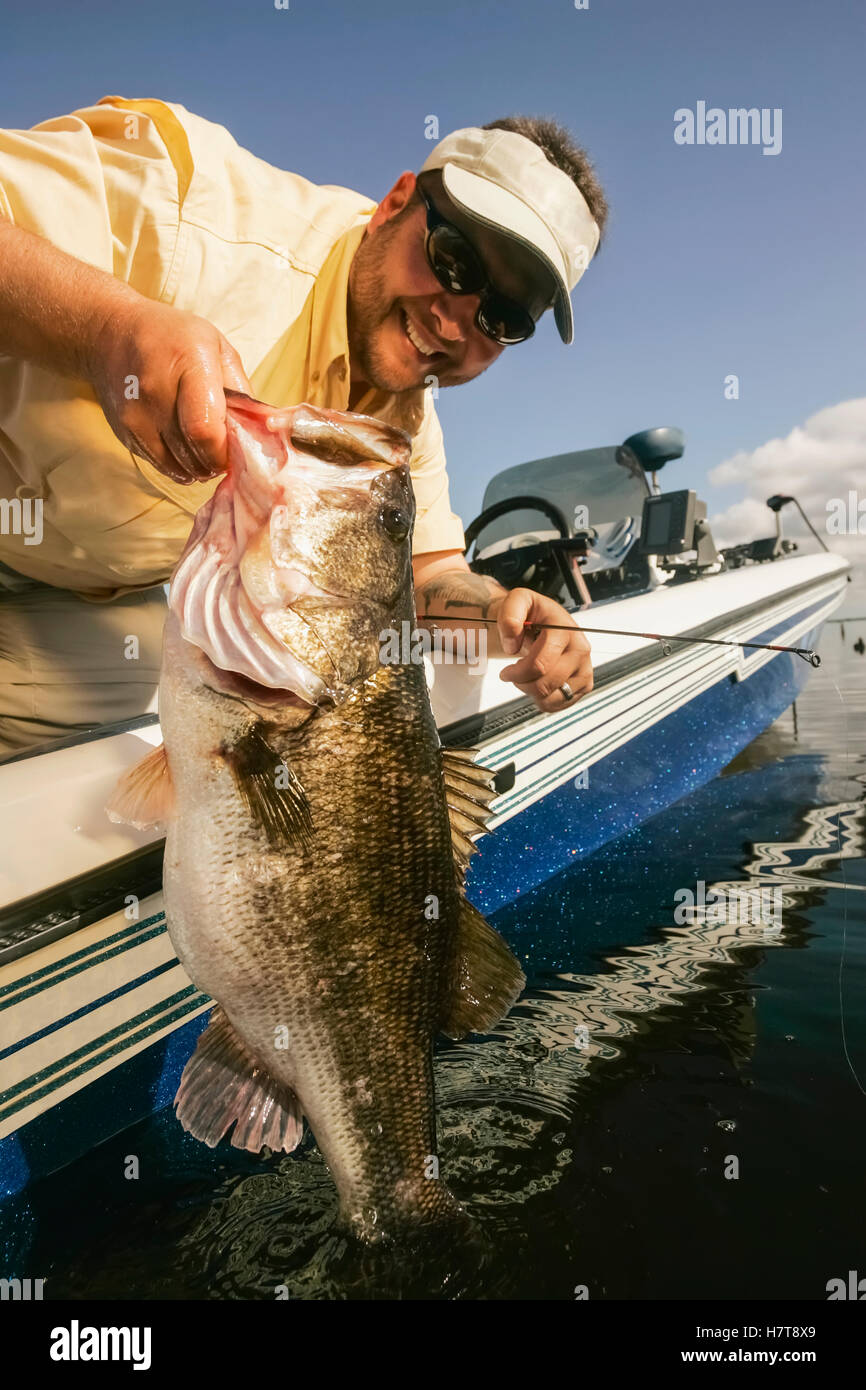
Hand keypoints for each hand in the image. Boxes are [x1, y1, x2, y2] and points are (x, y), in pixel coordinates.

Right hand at [86, 297, 251, 482]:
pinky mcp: (124, 433)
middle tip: (224, 451)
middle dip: (216, 462)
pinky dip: (177, 464)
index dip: (225, 451)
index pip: (206, 430)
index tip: (235, 449)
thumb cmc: (171, 337)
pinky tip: (183, 447)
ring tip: (204, 449)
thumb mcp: (216, 346)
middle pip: (194, 454)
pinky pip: (159, 464)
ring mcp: (135, 416)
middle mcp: (157, 392)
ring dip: (198, 467)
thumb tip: (261, 430)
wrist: (109, 333)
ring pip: (177, 467)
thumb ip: (241, 390)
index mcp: (189, 364)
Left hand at [491, 588, 592, 711]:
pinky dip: (544, 699)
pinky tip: (539, 682)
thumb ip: (510, 615)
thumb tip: (512, 642)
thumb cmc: (533, 614)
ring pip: (552, 698)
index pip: (540, 664)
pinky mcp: (585, 684)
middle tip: (514, 674)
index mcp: (565, 631)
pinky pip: (560, 704)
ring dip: (532, 692)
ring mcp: (584, 668)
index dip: (517, 673)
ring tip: (528, 676)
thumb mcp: (518, 601)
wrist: (546, 621)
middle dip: (522, 683)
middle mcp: (580, 650)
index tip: (506, 671)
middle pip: (545, 685)